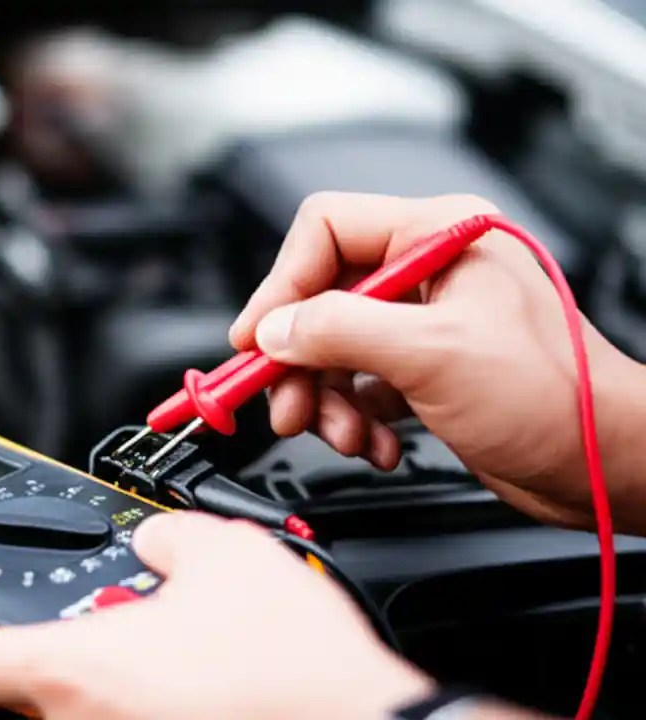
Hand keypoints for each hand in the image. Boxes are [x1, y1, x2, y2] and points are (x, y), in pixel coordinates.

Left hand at [0, 512, 431, 719]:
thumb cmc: (294, 671)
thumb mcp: (222, 554)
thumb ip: (162, 535)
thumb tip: (155, 542)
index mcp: (70, 667)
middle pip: (23, 684)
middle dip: (45, 646)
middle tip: (88, 615)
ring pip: (81, 707)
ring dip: (106, 673)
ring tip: (173, 641)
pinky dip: (141, 697)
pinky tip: (196, 677)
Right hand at [228, 192, 645, 531]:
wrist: (605, 466)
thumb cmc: (555, 397)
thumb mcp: (431, 353)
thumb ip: (338, 330)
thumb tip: (273, 330)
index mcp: (438, 234)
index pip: (326, 231)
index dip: (281, 285)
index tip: (255, 339)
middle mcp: (427, 271)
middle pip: (320, 298)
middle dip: (299, 361)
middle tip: (286, 405)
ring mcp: (425, 322)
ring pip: (333, 349)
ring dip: (326, 401)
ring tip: (342, 436)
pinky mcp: (425, 369)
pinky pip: (359, 386)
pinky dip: (354, 421)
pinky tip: (376, 445)